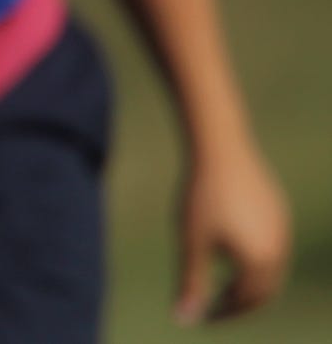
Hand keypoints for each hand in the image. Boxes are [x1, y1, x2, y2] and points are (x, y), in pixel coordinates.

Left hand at [175, 138, 289, 323]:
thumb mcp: (191, 243)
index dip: (224, 313)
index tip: (202, 316)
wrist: (221, 147)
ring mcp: (282, 229)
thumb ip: (192, 283)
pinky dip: (254, 261)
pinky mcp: (279, 211)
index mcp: (260, 261)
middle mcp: (279, 249)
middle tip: (213, 307)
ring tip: (220, 284)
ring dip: (248, 282)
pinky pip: (272, 247)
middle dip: (239, 303)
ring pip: (270, 269)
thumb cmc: (201, 195)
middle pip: (263, 291)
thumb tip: (183, 319)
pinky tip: (229, 251)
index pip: (246, 302)